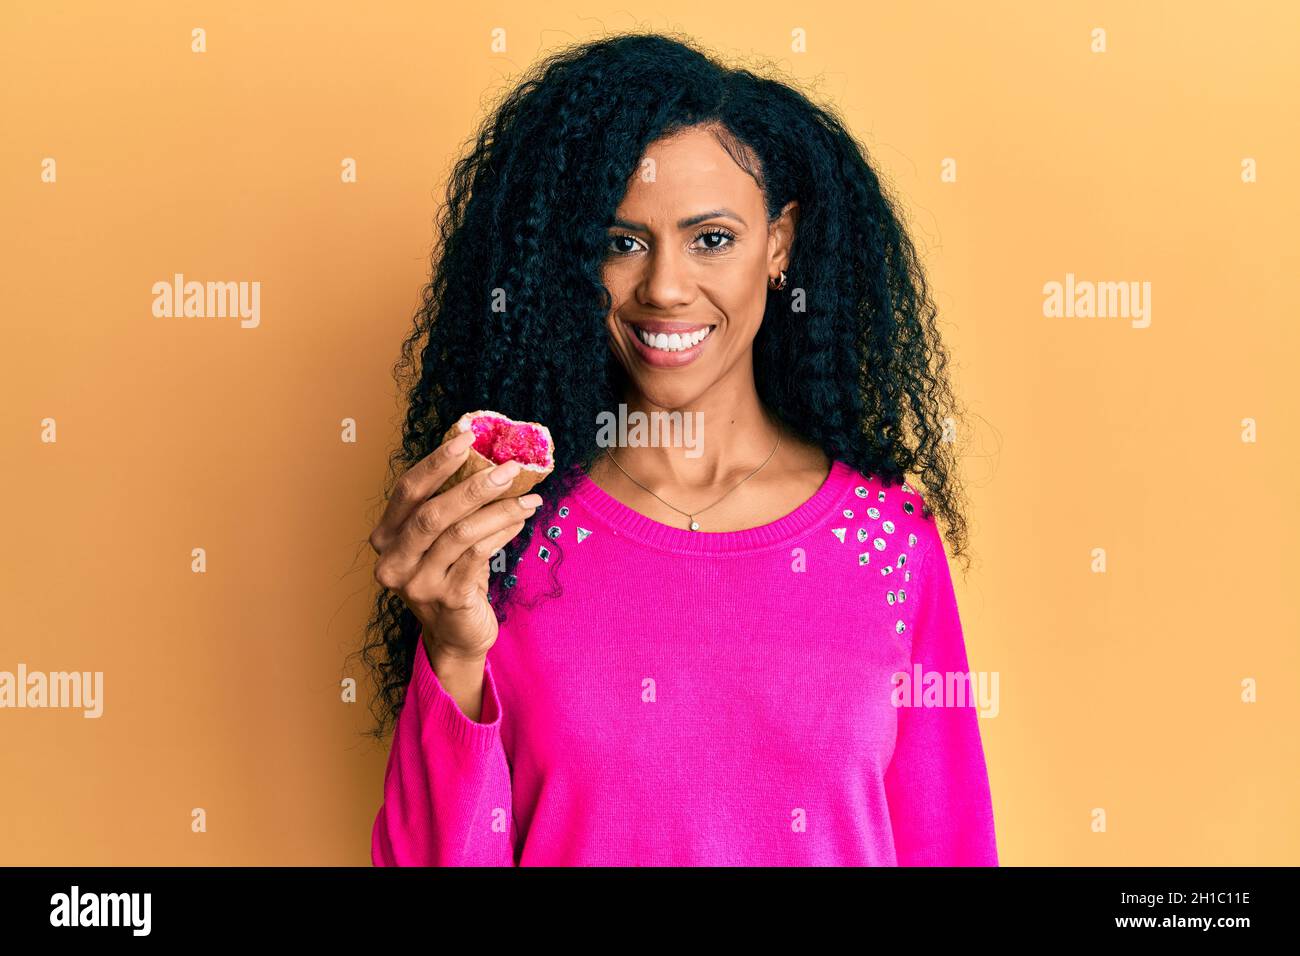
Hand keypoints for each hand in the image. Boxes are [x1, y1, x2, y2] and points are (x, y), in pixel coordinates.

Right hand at [369, 430, 541, 661]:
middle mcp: (394, 561)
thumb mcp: (439, 541)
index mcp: (386, 537)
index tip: (467, 438)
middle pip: (432, 512)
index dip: (436, 462)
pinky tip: (519, 521)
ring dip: (499, 510)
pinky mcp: (447, 598)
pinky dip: (502, 533)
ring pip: (460, 534)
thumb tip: (486, 459)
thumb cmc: (450, 575)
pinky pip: (479, 555)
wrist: (456, 634)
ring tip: (528, 498)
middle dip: (474, 485)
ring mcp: (418, 583)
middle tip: (509, 469)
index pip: (407, 491)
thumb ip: (448, 506)